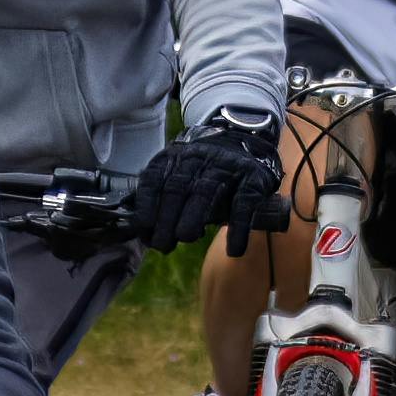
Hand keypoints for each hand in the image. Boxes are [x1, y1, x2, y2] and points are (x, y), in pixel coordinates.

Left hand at [124, 116, 292, 249]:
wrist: (248, 145)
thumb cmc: (206, 172)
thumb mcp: (180, 176)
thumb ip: (162, 200)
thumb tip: (142, 233)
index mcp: (174, 158)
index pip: (154, 178)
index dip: (146, 203)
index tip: (143, 227)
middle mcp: (198, 158)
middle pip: (177, 187)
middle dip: (166, 219)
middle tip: (162, 245)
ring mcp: (227, 166)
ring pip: (205, 191)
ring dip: (193, 218)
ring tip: (187, 239)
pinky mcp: (254, 177)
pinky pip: (243, 203)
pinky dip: (238, 228)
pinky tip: (233, 249)